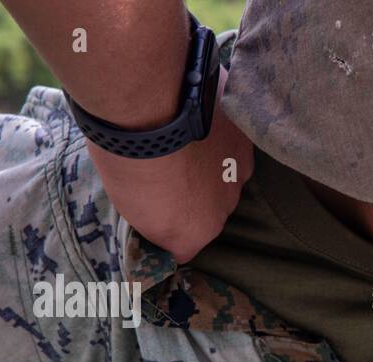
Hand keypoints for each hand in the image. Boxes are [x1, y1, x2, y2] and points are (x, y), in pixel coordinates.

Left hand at [86, 67, 253, 262]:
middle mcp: (227, 209)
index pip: (185, 246)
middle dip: (192, 195)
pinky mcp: (245, 139)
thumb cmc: (127, 159)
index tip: (152, 209)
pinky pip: (231, 144)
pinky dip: (217, 137)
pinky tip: (198, 122)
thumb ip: (154, 219)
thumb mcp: (129, 203)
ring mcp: (240, 172)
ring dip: (208, 166)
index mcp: (198, 232)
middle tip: (166, 169)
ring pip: (225, 176)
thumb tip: (161, 216)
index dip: (168, 229)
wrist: (148, 104)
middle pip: (210, 210)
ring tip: (182, 141)